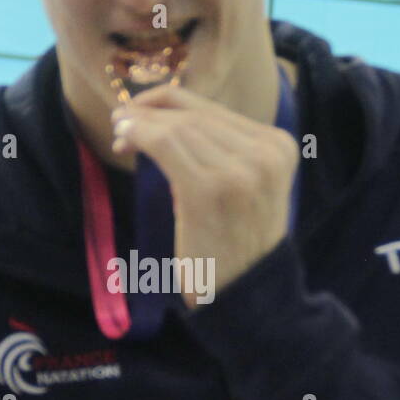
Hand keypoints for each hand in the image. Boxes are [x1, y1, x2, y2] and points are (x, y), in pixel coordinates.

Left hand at [110, 82, 297, 307]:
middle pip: (194, 114)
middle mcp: (266, 152)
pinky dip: (140, 136)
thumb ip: (223, 152)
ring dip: (140, 124)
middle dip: (150, 112)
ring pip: (178, 126)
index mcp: (279, 147)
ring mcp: (241, 170)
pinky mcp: (209, 189)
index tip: (140, 114)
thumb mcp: (246, 187)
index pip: (214, 109)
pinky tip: (124, 141)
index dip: (170, 103)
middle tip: (121, 122)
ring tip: (120, 134)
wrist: (249, 296)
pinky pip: (166, 145)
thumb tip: (164, 120)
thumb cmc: (239, 244)